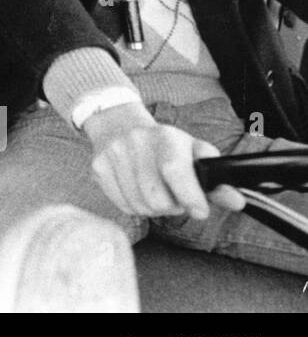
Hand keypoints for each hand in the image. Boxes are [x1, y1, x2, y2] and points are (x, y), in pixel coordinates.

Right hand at [83, 102, 244, 218]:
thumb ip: (215, 180)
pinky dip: (135, 206)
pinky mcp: (98, 167)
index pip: (174, 169)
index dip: (189, 196)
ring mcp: (113, 155)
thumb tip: (237, 202)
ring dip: (153, 208)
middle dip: (171, 206)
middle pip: (156, 198)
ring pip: (140, 206)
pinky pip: (122, 205)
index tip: (199, 211)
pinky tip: (138, 192)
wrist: (120, 125)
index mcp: (165, 136)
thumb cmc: (165, 145)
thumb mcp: (193, 154)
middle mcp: (136, 142)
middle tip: (174, 197)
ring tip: (156, 193)